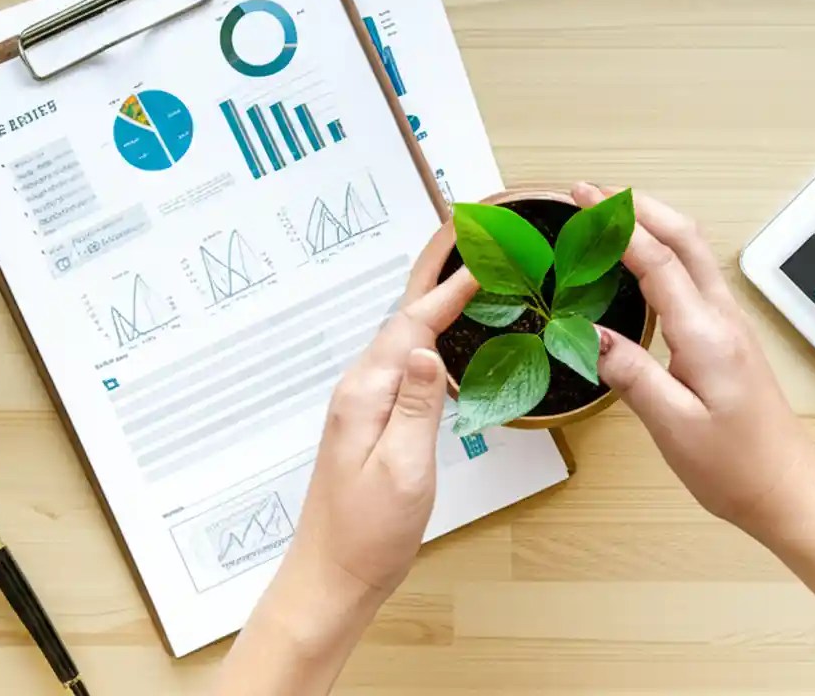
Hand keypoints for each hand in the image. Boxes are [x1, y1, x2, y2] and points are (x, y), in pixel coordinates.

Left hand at [285, 223, 475, 598]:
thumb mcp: (403, 469)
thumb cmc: (366, 534)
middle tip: (467, 237)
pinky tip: (442, 341)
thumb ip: (416, 407)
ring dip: (433, 304)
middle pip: (402, 319)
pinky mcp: (370, 425)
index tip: (482, 258)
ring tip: (464, 277)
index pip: (412, 324)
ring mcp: (362, 407)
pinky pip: (401, 366)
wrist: (332, 578)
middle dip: (435, 276)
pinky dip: (427, 340)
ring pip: (402, 340)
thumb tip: (426, 348)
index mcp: (366, 395)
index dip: (450, 288)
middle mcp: (359, 392)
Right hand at [572, 183, 814, 534]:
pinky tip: (641, 266)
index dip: (618, 224)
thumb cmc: (736, 466)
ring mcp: (729, 326)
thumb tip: (588, 333)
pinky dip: (664, 254)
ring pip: (693, 253)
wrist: (787, 490)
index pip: (659, 261)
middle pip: (685, 238)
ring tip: (609, 218)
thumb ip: (631, 374)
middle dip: (638, 207)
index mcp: (707, 336)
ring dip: (652, 225)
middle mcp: (723, 320)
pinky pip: (694, 278)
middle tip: (592, 194)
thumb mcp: (673, 427)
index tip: (583, 197)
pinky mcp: (728, 340)